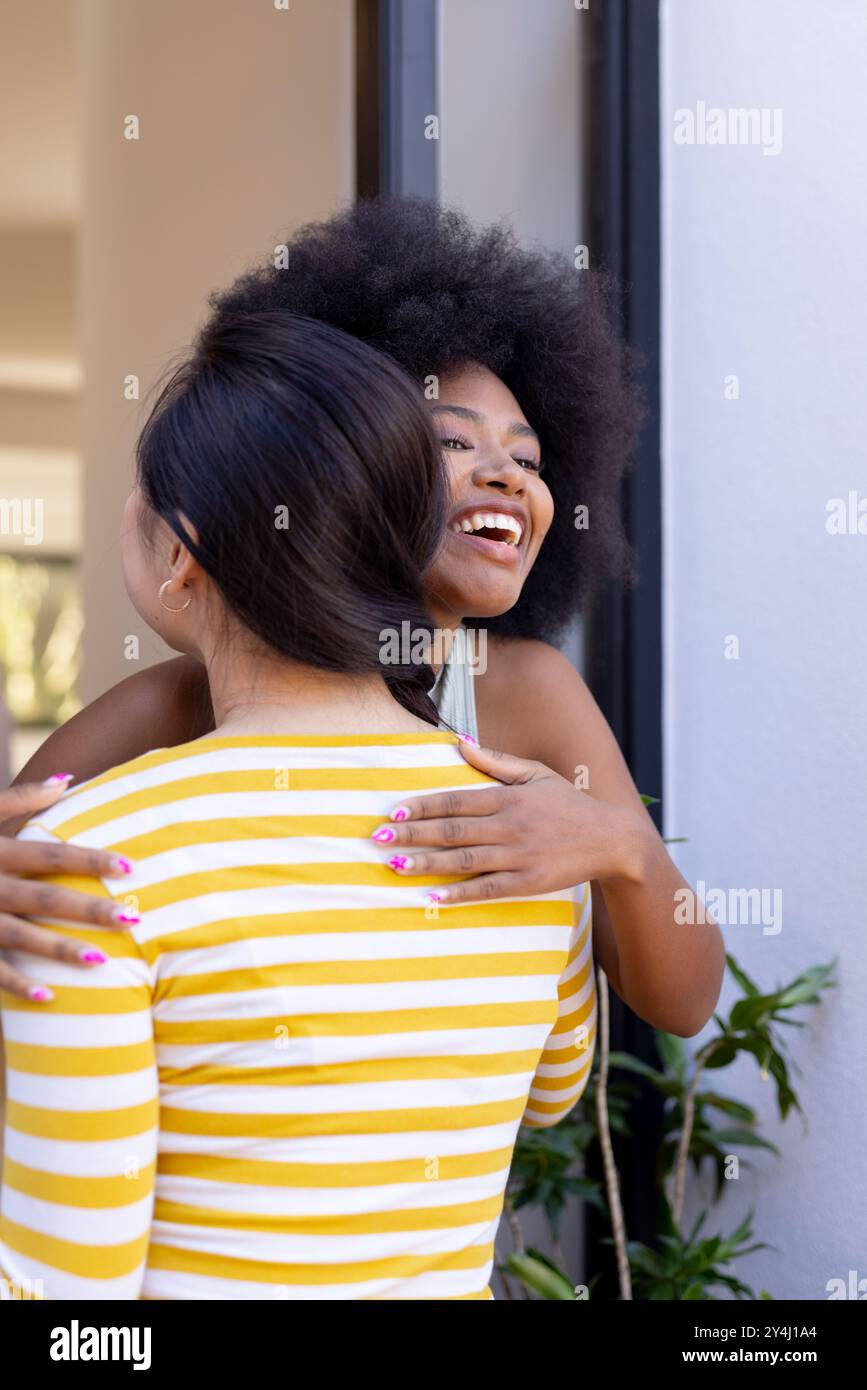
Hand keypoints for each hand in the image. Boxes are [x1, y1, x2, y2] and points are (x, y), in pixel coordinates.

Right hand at [0, 776, 134, 1000]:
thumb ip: (19, 797)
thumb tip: (68, 779)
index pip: (49, 854)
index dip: (89, 859)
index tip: (129, 867)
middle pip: (43, 898)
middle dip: (88, 908)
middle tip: (132, 917)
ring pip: (21, 937)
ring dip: (60, 949)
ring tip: (101, 960)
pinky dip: (17, 985)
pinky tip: (50, 996)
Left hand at [370, 741, 650, 903]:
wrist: (611, 840)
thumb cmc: (569, 804)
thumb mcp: (536, 773)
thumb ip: (496, 761)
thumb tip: (460, 742)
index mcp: (508, 797)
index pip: (455, 801)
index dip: (422, 806)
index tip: (393, 811)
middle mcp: (509, 826)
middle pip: (452, 830)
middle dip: (412, 833)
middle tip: (378, 837)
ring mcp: (518, 856)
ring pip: (463, 860)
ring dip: (426, 862)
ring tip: (395, 863)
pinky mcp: (527, 882)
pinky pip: (487, 889)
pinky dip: (459, 893)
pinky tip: (433, 896)